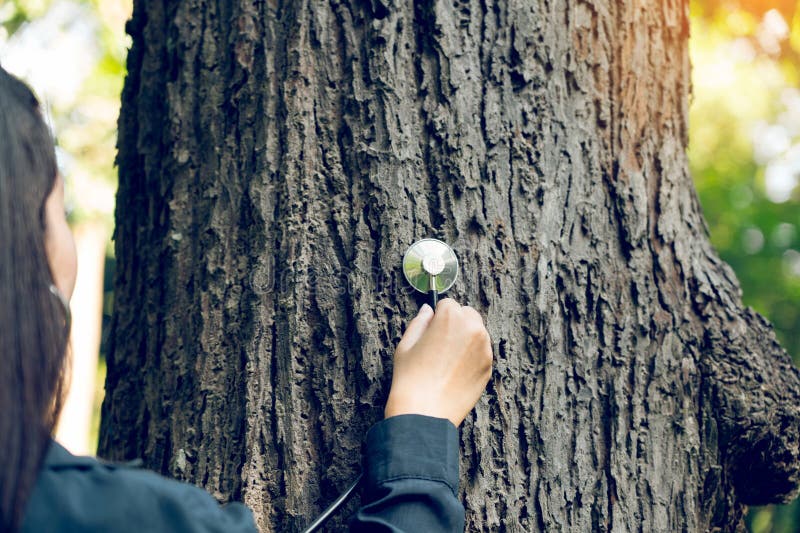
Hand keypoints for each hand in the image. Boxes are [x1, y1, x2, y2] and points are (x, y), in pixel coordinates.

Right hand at [384, 298, 492, 426]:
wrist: (425, 411)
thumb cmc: (411, 377)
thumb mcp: (406, 344)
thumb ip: (419, 321)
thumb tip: (428, 310)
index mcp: (450, 317)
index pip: (448, 304)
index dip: (438, 316)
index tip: (431, 329)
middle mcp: (472, 328)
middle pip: (467, 314)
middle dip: (456, 323)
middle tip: (440, 343)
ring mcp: (484, 348)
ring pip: (477, 333)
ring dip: (466, 339)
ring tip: (446, 360)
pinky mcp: (489, 366)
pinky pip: (481, 352)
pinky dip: (472, 356)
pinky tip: (455, 371)